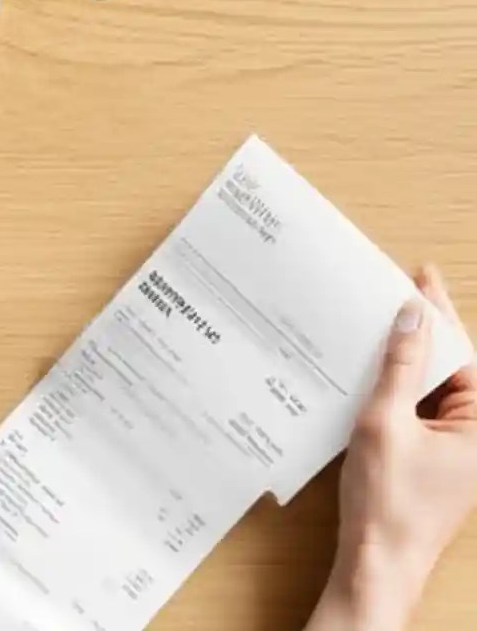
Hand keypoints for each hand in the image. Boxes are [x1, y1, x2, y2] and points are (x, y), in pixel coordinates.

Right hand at [306, 265, 476, 630]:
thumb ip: (400, 368)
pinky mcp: (441, 460)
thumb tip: (411, 318)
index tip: (421, 277)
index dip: (437, 311)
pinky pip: (425, 411)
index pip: (461, 350)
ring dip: (411, 361)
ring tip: (384, 325)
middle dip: (426, 330)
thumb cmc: (387, 503)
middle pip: (453, 366)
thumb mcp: (386, 423)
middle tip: (402, 290)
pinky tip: (377, 372)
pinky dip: (403, 390)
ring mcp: (462, 449)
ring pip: (437, 387)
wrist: (379, 562)